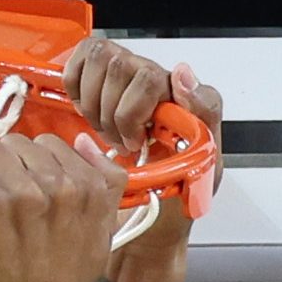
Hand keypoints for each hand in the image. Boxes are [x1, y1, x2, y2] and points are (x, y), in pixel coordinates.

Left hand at [0, 130, 124, 281]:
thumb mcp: (99, 239)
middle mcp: (61, 186)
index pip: (55, 145)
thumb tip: (88, 143)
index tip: (23, 187)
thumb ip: (103, 190)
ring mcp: (21, 192)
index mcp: (91, 191)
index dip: (33, 165)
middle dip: (5, 164)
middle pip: (19, 142)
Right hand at [62, 39, 222, 279]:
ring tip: (107, 135)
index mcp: (185, 100)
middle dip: (114, 116)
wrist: (143, 222)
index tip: (138, 139)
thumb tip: (183, 76)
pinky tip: (89, 116)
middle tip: (122, 147)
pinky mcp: (97, 76)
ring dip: (95, 106)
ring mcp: (127, 74)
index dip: (139, 107)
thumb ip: (204, 118)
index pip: (160, 76)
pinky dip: (77, 92)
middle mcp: (156, 81)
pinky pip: (80, 62)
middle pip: (123, 66)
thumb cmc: (171, 202)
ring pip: (100, 58)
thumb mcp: (201, 174)